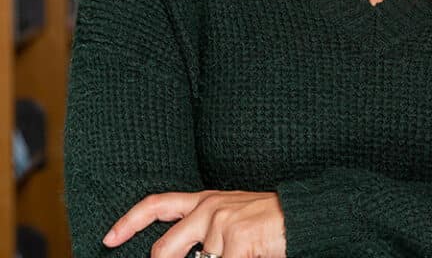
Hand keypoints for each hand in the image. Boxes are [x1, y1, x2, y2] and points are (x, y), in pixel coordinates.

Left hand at [102, 189, 286, 257]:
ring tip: (244, 250)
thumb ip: (202, 232)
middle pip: (164, 249)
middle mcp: (208, 207)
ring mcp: (220, 224)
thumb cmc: (267, 221)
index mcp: (205, 199)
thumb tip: (177, 256)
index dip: (129, 221)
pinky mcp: (234, 241)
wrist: (301, 216)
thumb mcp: (230, 218)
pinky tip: (250, 255)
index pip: (158, 203)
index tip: (109, 238)